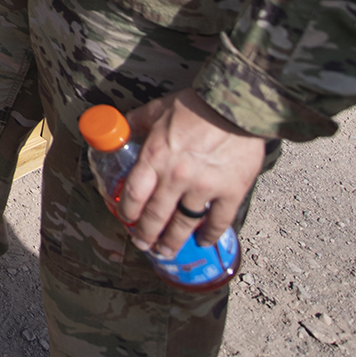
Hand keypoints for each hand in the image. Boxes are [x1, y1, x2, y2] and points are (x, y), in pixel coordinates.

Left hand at [116, 90, 266, 253]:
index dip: (127, 213)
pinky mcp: (231, 192)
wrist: (236, 105)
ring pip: (184, 224)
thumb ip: (137, 122)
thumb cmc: (195, 105)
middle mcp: (176, 178)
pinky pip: (218, 221)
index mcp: (155, 158)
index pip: (133, 196)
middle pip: (156, 216)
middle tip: (144, 246)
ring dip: (173, 241)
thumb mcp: (158, 109)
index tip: (127, 221)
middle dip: (147, 235)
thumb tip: (120, 128)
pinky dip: (210, 235)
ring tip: (166, 252)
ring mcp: (204, 188)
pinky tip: (203, 241)